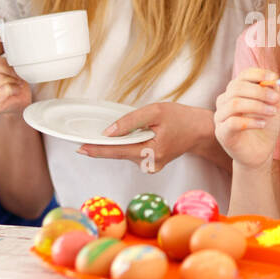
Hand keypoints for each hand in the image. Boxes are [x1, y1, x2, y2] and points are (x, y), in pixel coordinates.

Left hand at [78, 101, 212, 172]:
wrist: (200, 131)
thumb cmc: (181, 119)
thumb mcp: (155, 112)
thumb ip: (130, 122)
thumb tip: (108, 132)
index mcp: (151, 152)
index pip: (117, 151)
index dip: (97, 149)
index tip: (80, 148)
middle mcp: (149, 164)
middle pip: (119, 153)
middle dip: (107, 143)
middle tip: (93, 135)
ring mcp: (150, 166)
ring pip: (125, 152)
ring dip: (121, 141)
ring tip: (135, 129)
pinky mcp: (150, 164)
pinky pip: (132, 152)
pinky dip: (129, 143)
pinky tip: (139, 134)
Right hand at [213, 68, 279, 169]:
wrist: (260, 153)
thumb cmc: (265, 127)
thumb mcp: (273, 107)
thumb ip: (273, 92)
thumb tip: (274, 79)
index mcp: (236, 92)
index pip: (243, 76)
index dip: (258, 74)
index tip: (274, 78)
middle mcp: (224, 102)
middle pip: (237, 88)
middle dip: (260, 91)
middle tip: (276, 99)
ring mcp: (220, 117)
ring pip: (234, 103)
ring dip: (257, 106)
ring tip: (272, 113)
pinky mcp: (221, 133)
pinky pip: (232, 122)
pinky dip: (251, 122)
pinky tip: (263, 124)